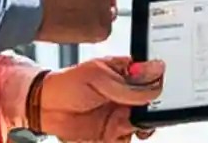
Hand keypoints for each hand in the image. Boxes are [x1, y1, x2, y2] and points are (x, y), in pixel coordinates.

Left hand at [38, 56, 164, 141]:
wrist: (45, 107)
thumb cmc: (68, 84)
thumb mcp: (99, 77)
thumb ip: (129, 83)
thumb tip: (157, 72)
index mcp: (127, 73)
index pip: (154, 78)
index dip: (161, 85)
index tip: (161, 92)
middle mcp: (128, 95)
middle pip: (153, 104)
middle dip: (154, 111)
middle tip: (145, 113)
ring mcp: (122, 114)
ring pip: (144, 124)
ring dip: (142, 127)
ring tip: (130, 125)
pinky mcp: (114, 133)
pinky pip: (127, 139)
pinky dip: (125, 139)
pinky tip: (117, 135)